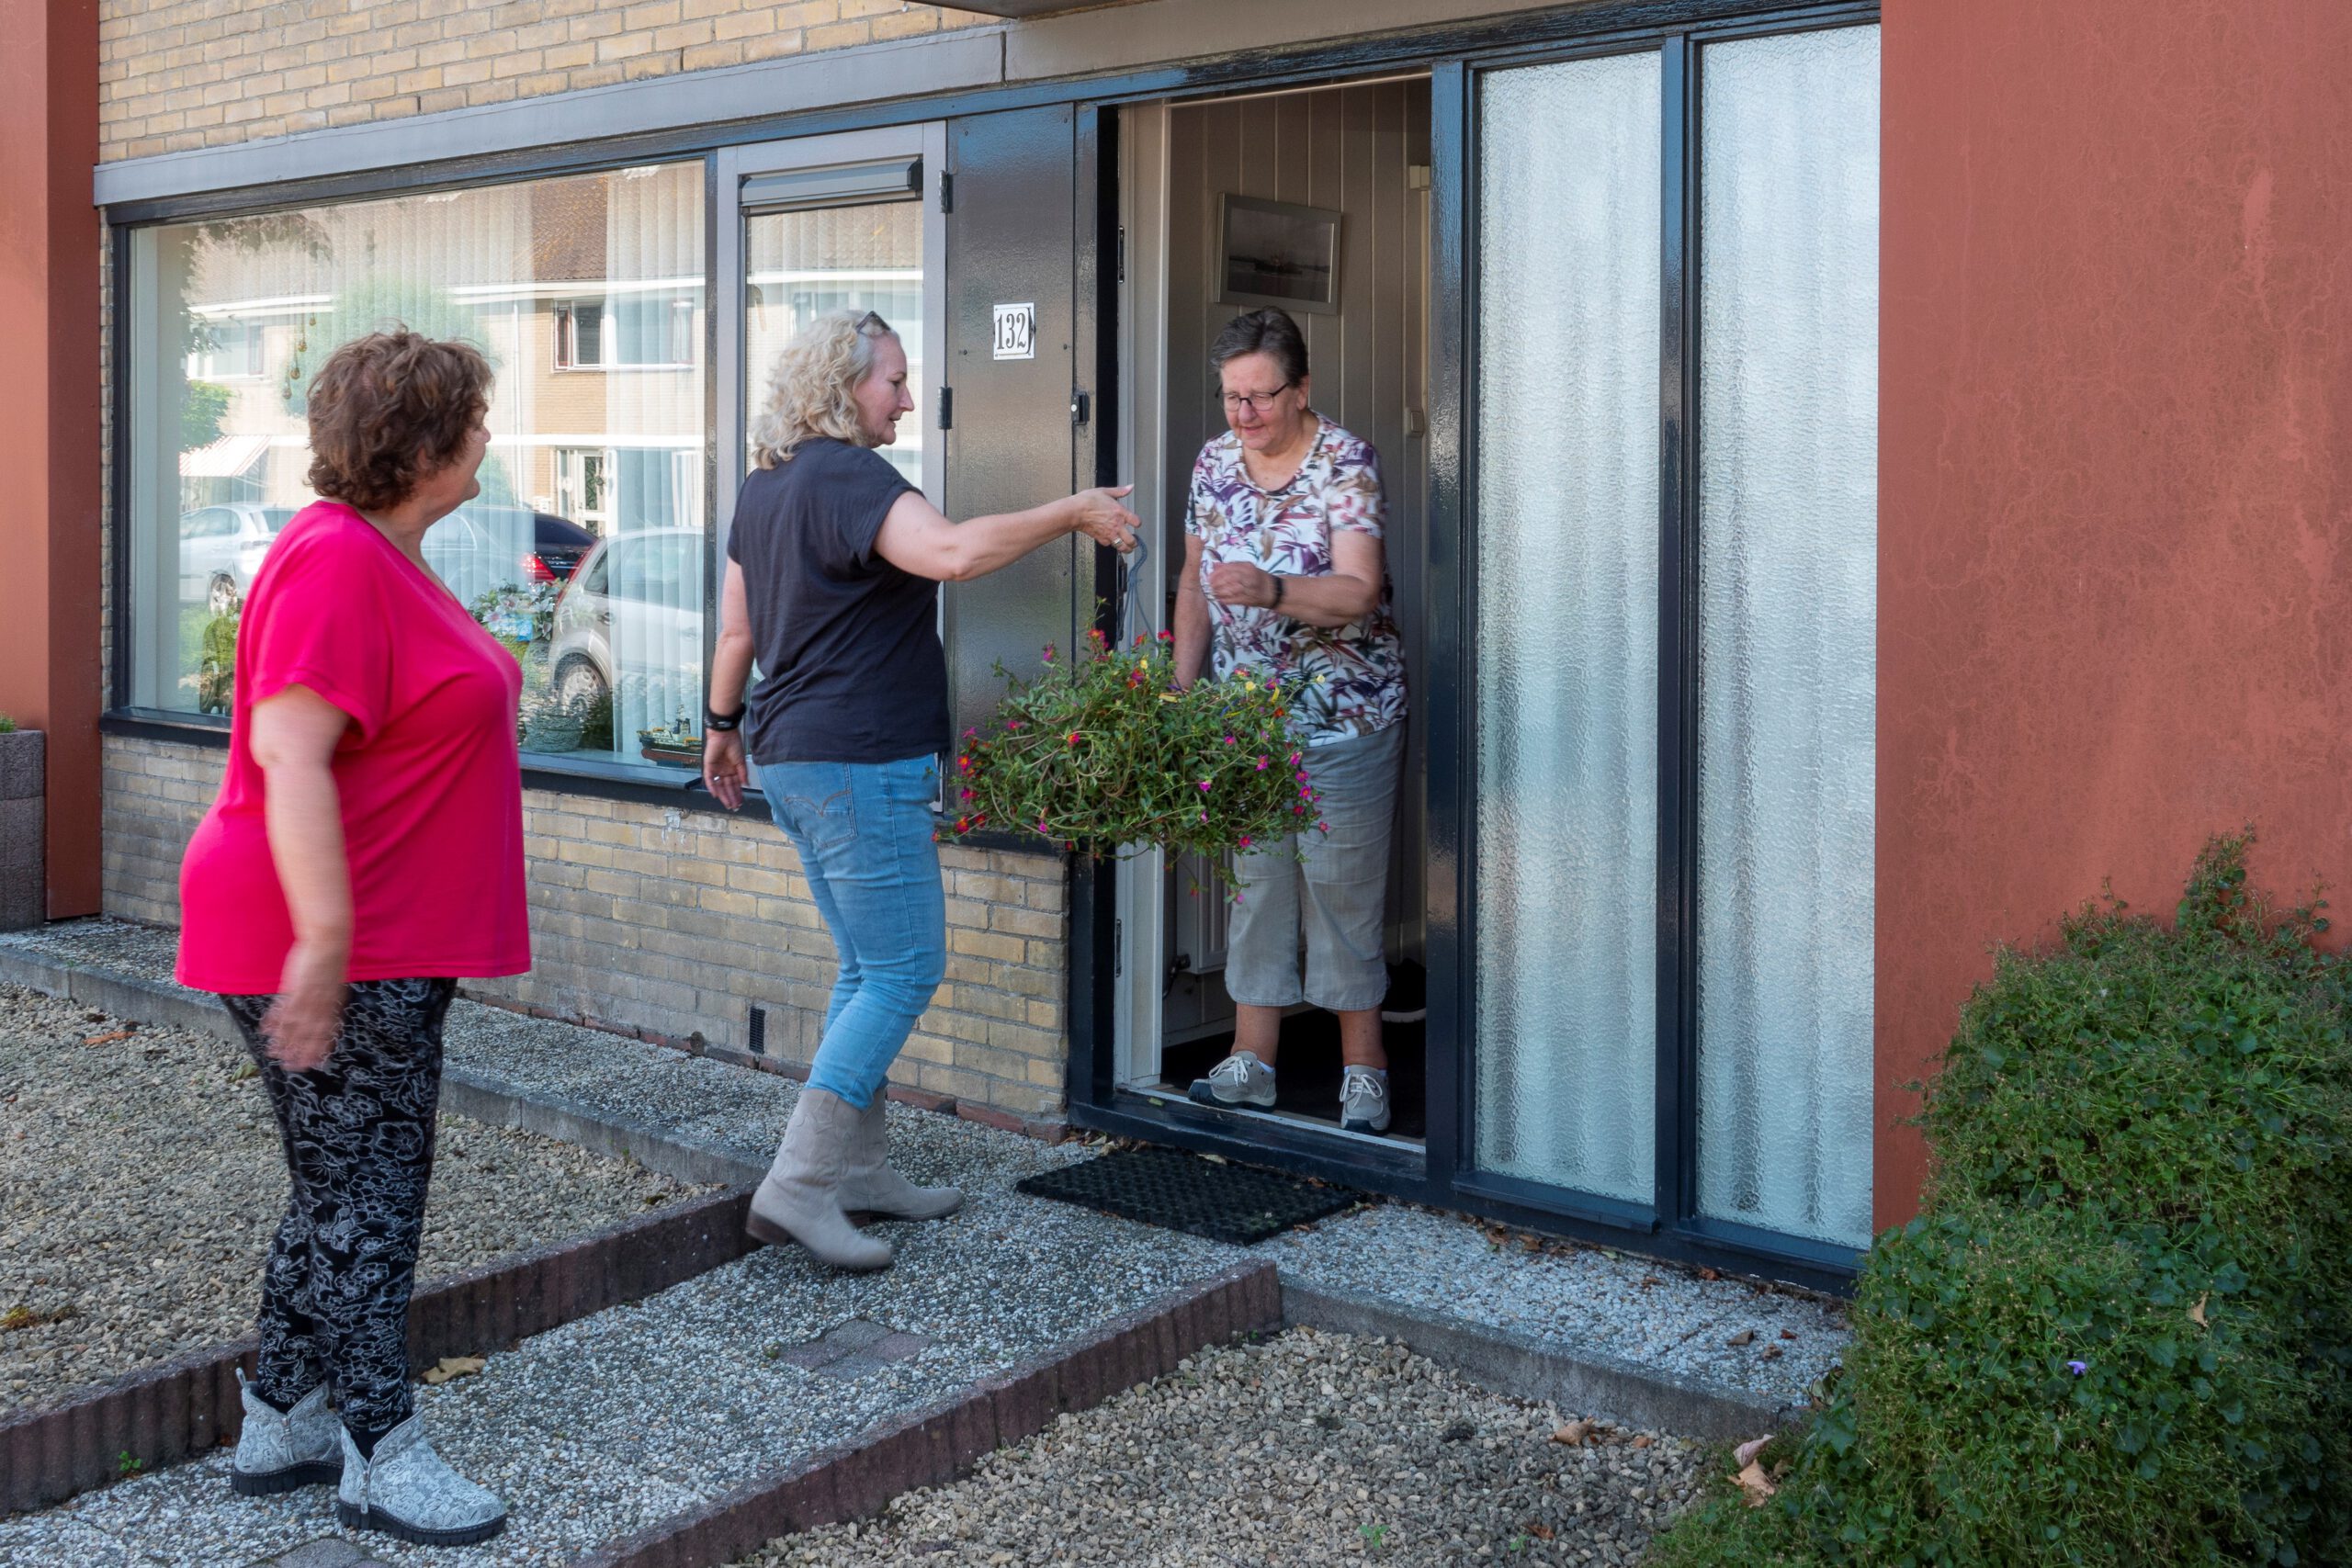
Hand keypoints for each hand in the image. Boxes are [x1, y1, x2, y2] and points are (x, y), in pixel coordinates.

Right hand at [262, 939, 347, 1071]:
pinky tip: (266, 1032)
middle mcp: (322, 1003)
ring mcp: (308, 996)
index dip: (319, 1048)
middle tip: (292, 1067)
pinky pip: (283, 1009)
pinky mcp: (295, 988)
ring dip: (284, 1041)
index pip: (327, 1031)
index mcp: (333, 1003)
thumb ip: (327, 1000)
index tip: (314, 1063)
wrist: (328, 941)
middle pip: (310, 1033)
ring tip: (274, 1054)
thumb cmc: (330, 960)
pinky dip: (274, 1021)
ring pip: (295, 1025)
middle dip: (301, 1051)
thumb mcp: (333, 984)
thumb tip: (322, 1013)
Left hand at [703, 728, 746, 811]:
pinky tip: (716, 795)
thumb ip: (743, 774)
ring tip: (728, 804)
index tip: (740, 802)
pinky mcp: (708, 767)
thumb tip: (746, 785)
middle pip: (727, 787)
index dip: (737, 793)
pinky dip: (712, 787)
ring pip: (719, 786)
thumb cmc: (734, 745)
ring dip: (723, 795)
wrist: (725, 735)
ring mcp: (716, 770)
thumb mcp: (741, 762)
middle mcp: (724, 771)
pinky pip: (709, 779)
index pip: (734, 785)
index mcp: (732, 769)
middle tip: (734, 807)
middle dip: (731, 797)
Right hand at [1070, 486, 1140, 553]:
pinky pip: (1109, 545)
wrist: (1076, 512)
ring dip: (1126, 548)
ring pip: (1122, 547)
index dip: (1137, 524)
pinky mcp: (1101, 539)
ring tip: (1127, 547)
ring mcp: (1110, 534)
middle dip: (1134, 543)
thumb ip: (1120, 491)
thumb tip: (1130, 487)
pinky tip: (1110, 540)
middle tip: (1134, 542)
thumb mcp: (1105, 491)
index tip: (1136, 524)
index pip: (1137, 522)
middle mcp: (1117, 525)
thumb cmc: (1088, 501)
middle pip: (1132, 540)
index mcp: (1120, 512)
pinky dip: (1111, 544)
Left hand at [1207, 561, 1278, 608]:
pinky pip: (1235, 600)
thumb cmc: (1257, 578)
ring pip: (1232, 589)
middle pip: (1230, 578)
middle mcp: (1249, 577)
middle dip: (1218, 582)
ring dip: (1220, 591)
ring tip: (1213, 592)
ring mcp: (1250, 589)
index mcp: (1247, 567)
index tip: (1210, 576)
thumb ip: (1231, 566)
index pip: (1229, 568)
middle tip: (1210, 585)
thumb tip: (1215, 565)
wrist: (1273, 591)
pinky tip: (1219, 599)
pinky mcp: (1249, 600)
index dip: (1218, 573)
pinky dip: (1226, 600)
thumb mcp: (1246, 568)